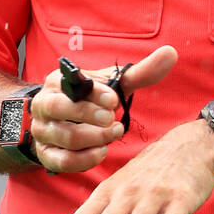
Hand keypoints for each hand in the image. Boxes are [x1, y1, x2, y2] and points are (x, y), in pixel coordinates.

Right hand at [28, 45, 176, 174]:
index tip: (115, 101)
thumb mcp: (113, 84)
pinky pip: (63, 161)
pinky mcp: (46, 154)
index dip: (96, 94)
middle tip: (113, 120)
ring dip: (95, 138)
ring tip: (113, 133)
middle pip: (60, 109)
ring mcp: (43, 131)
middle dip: (90, 116)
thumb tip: (171, 53)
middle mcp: (44, 104)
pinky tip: (101, 150)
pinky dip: (85, 158)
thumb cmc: (92, 100)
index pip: (72, 85)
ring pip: (65, 137)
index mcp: (58, 81)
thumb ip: (140, 72)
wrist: (63, 123)